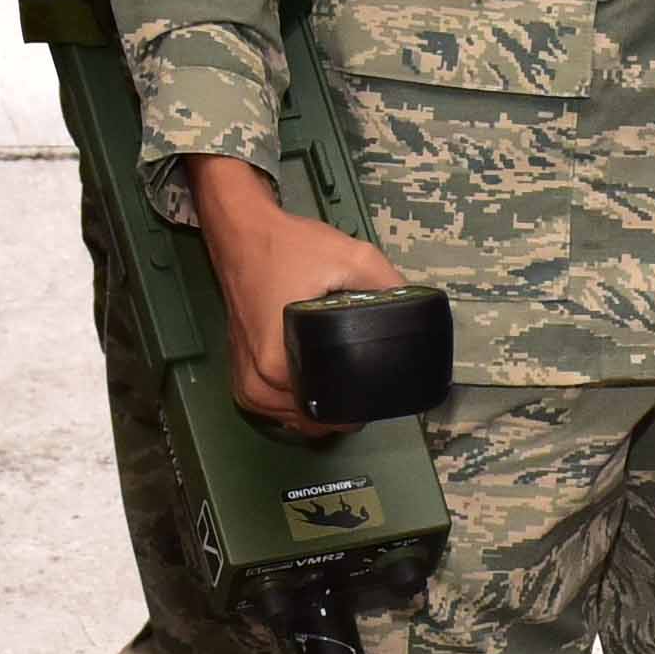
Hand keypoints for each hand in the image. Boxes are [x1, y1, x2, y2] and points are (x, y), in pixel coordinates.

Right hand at [195, 157, 405, 439]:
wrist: (241, 233)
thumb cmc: (290, 247)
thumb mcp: (351, 257)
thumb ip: (388, 284)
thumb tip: (416, 312)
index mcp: (277, 366)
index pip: (328, 413)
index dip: (358, 406)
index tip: (376, 388)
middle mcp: (256, 384)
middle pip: (311, 421)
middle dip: (340, 410)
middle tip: (362, 381)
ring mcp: (243, 382)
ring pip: (291, 418)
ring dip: (317, 409)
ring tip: (342, 382)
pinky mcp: (238, 375)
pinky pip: (272, 406)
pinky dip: (294, 401)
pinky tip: (314, 383)